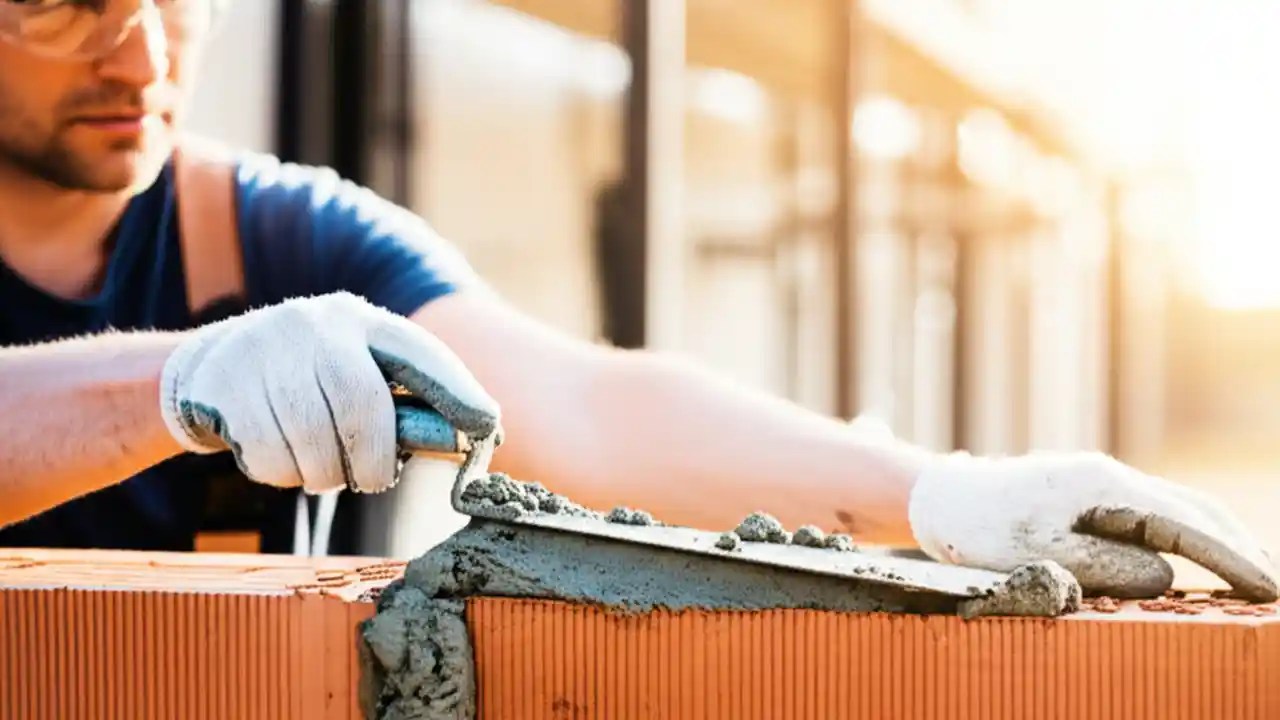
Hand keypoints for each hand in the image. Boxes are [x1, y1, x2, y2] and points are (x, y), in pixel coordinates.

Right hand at [159, 292, 499, 493]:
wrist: (208, 368)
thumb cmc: (308, 383)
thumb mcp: (356, 370)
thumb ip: (407, 399)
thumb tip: (483, 433)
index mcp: (361, 321)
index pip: (420, 354)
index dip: (457, 391)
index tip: (486, 425)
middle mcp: (316, 325)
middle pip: (362, 407)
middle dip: (373, 459)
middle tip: (372, 479)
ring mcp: (267, 350)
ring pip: (314, 440)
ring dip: (325, 474)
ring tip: (320, 467)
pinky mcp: (225, 385)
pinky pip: (271, 456)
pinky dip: (284, 474)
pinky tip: (282, 458)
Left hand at [908, 450, 1278, 601]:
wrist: (941, 499)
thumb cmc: (985, 529)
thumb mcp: (1045, 556)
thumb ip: (1111, 568)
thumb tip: (1168, 575)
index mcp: (1104, 486)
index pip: (1185, 526)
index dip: (1231, 561)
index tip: (1268, 589)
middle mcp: (1110, 476)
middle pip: (1193, 510)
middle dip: (1238, 547)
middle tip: (1274, 587)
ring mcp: (1100, 481)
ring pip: (1176, 508)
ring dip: (1217, 539)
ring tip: (1253, 573)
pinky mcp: (1088, 493)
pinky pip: (1152, 512)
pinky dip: (1185, 534)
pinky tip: (1198, 555)